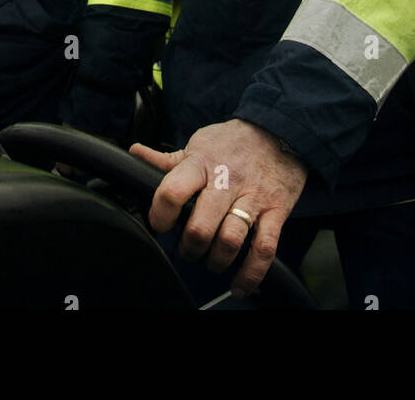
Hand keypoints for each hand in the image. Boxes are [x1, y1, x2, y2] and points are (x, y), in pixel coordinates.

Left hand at [130, 118, 306, 295]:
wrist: (279, 129)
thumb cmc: (234, 141)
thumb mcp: (200, 143)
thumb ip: (169, 158)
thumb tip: (135, 152)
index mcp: (202, 164)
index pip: (173, 192)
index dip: (160, 215)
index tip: (160, 224)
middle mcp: (226, 181)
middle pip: (200, 226)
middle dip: (189, 247)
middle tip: (188, 249)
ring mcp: (253, 198)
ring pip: (230, 241)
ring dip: (216, 260)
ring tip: (211, 260)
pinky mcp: (276, 211)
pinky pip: (264, 249)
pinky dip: (250, 273)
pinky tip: (239, 284)